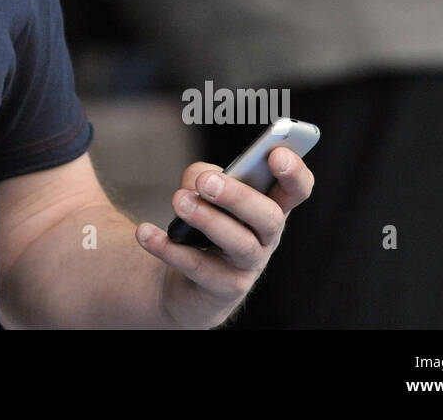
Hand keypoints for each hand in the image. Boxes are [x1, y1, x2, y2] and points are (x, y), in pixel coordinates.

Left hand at [135, 147, 313, 328]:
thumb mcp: (205, 190)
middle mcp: (267, 237)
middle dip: (239, 196)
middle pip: (269, 217)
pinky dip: (170, 248)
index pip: (296, 190)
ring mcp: (248, 266)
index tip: (276, 153)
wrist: (185, 280)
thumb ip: (203, 176)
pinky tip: (145, 232)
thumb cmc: (204, 221)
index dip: (294, 172)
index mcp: (270, 205)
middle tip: (206, 181)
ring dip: (208, 219)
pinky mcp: (222, 289)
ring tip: (178, 201)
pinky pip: (199, 268)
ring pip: (239, 244)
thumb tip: (195, 186)